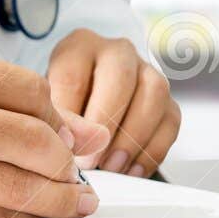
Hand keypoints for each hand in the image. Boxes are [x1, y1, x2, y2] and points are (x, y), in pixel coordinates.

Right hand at [0, 50, 100, 217]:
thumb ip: (11, 103)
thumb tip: (91, 134)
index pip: (31, 91)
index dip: (57, 118)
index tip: (62, 137)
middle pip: (36, 141)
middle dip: (66, 164)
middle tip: (73, 174)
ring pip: (23, 187)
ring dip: (59, 199)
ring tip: (72, 201)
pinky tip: (31, 214)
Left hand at [47, 29, 180, 176]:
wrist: (87, 112)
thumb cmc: (65, 108)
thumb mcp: (48, 106)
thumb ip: (54, 120)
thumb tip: (64, 145)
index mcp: (79, 46)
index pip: (73, 74)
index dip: (70, 115)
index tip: (65, 146)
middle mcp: (117, 53)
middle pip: (120, 77)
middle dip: (105, 123)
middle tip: (90, 160)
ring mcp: (148, 73)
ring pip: (154, 94)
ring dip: (133, 137)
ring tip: (112, 167)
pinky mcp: (168, 101)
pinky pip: (170, 122)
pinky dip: (151, 151)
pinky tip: (130, 171)